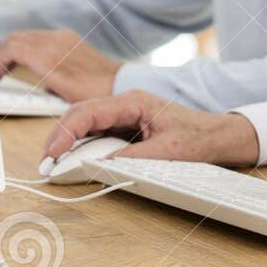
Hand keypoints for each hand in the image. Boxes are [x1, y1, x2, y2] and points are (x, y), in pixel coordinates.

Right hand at [0, 29, 120, 102]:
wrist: (120, 85)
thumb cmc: (94, 97)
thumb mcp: (60, 99)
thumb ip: (35, 93)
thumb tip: (14, 93)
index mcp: (50, 57)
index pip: (12, 48)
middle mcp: (54, 41)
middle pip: (15, 39)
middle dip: (0, 55)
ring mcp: (61, 37)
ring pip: (25, 36)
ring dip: (12, 51)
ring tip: (7, 70)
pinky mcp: (67, 37)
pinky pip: (38, 37)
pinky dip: (26, 48)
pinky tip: (27, 64)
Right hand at [42, 89, 259, 166]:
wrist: (221, 136)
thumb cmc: (200, 137)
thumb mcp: (169, 151)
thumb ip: (134, 157)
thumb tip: (101, 164)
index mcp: (133, 101)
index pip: (89, 111)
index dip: (66, 132)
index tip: (53, 153)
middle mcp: (124, 104)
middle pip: (81, 114)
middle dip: (59, 136)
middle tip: (46, 162)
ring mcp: (124, 115)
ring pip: (86, 124)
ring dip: (68, 142)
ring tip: (54, 163)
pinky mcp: (125, 128)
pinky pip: (97, 134)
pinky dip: (82, 146)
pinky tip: (73, 159)